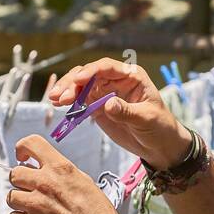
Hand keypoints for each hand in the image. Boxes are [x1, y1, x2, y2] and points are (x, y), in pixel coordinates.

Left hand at [8, 135, 131, 213]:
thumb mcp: (83, 181)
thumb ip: (60, 173)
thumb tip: (43, 170)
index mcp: (60, 168)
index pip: (30, 144)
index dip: (22, 149)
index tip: (22, 157)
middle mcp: (45, 184)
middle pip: (15, 174)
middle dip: (22, 182)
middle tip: (32, 190)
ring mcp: (36, 205)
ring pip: (11, 197)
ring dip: (21, 202)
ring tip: (36, 209)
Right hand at [49, 58, 191, 169]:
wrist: (159, 146)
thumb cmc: (159, 127)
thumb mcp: (146, 119)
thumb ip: (126, 111)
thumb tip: (108, 104)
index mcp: (131, 76)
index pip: (107, 67)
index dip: (91, 71)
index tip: (78, 80)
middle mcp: (116, 80)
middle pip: (90, 75)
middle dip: (73, 83)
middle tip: (59, 97)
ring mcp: (105, 93)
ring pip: (81, 86)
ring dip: (67, 91)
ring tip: (54, 100)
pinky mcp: (98, 108)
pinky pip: (81, 101)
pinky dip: (71, 103)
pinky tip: (60, 106)